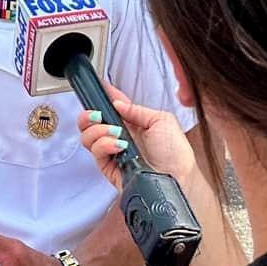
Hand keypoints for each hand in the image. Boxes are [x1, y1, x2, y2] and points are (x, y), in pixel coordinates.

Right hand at [75, 85, 196, 190]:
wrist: (178, 178)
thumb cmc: (176, 152)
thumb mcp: (162, 120)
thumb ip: (137, 109)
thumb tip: (117, 103)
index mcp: (133, 123)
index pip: (110, 107)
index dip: (102, 96)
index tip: (98, 87)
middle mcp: (120, 137)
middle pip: (90, 123)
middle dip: (89, 115)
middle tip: (98, 114)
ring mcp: (113, 152)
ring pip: (88, 137)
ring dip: (98, 130)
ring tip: (115, 132)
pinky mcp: (110, 168)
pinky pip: (96, 153)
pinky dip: (103, 145)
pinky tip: (117, 144)